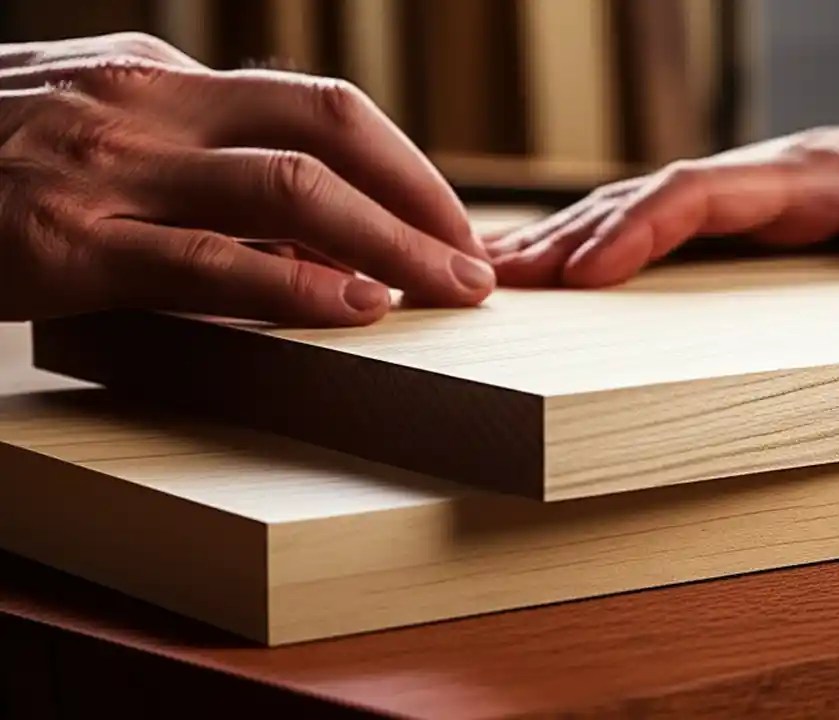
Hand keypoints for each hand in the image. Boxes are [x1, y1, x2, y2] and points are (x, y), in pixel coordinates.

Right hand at [0, 33, 492, 326]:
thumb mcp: (97, 135)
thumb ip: (194, 164)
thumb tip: (304, 226)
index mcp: (161, 79)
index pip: (317, 107)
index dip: (404, 163)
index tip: (452, 219)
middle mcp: (148, 106)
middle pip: (328, 129)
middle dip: (421, 197)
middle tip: (478, 259)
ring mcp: (110, 169)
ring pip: (289, 190)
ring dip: (390, 242)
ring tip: (449, 290)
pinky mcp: (70, 242)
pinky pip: (212, 262)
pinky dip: (299, 286)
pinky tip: (358, 309)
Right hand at [485, 116, 838, 286]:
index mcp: (802, 175)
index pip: (703, 191)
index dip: (641, 226)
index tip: (585, 271)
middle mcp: (752, 181)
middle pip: (642, 198)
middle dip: (569, 238)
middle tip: (496, 283)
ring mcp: (732, 198)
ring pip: (626, 208)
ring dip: (558, 241)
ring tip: (491, 277)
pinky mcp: (724, 221)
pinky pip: (640, 226)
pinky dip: (581, 245)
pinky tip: (535, 267)